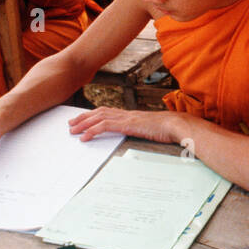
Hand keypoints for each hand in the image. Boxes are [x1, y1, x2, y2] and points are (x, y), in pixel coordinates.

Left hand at [66, 107, 187, 143]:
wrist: (177, 125)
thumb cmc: (169, 129)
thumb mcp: (153, 129)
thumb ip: (144, 130)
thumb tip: (142, 135)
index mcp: (131, 115)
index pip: (108, 111)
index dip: (93, 115)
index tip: (83, 119)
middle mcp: (126, 114)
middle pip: (99, 112)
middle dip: (83, 118)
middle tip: (71, 124)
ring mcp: (126, 118)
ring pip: (99, 117)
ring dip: (84, 124)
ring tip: (73, 130)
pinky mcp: (127, 124)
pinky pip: (105, 126)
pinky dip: (92, 131)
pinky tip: (85, 137)